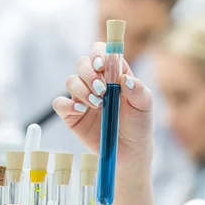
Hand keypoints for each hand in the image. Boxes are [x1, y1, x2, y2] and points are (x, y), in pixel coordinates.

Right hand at [52, 42, 153, 162]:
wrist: (129, 151)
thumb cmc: (138, 125)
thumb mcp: (145, 105)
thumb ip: (138, 89)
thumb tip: (125, 78)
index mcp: (113, 74)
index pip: (101, 52)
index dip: (98, 54)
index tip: (102, 65)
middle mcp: (95, 82)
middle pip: (82, 63)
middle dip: (89, 73)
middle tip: (102, 90)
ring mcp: (82, 98)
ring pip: (70, 81)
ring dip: (82, 90)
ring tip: (97, 104)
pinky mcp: (71, 114)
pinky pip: (60, 103)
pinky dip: (68, 104)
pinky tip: (81, 110)